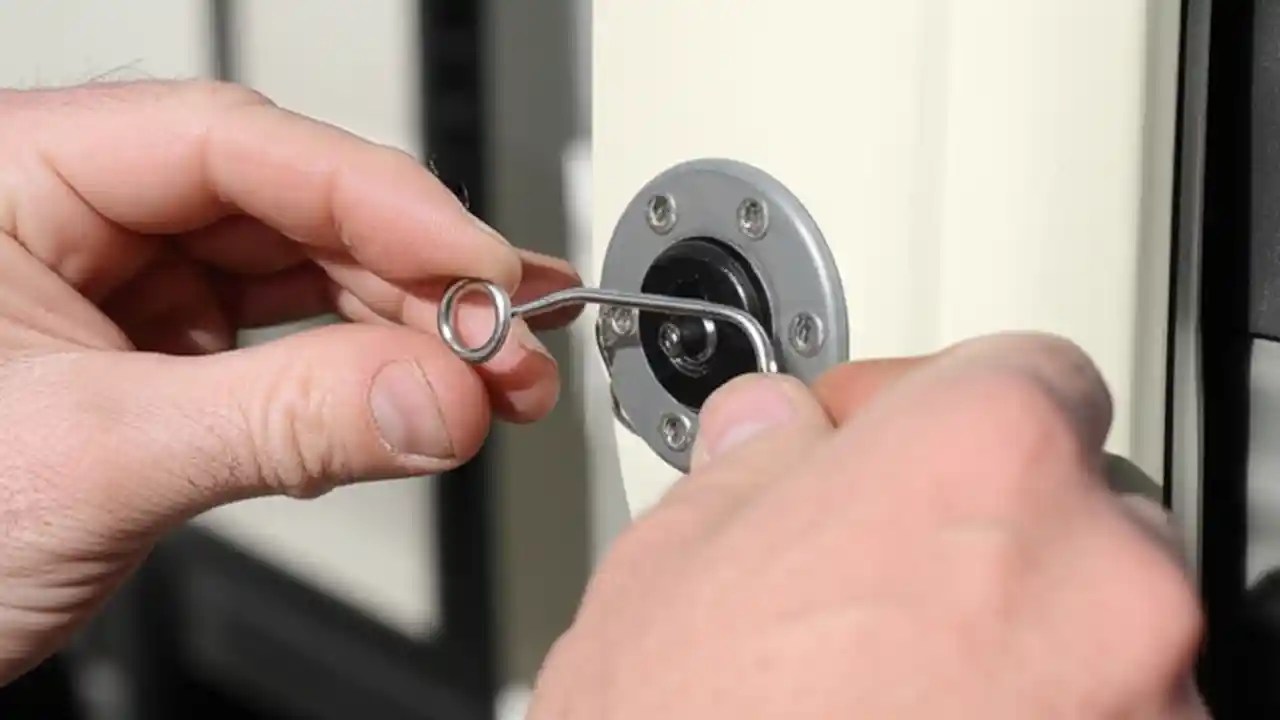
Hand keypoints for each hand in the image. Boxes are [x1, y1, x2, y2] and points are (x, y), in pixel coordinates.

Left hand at [0, 80, 578, 681]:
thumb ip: (281, 421)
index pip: (229, 144)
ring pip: (301, 274)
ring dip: (410, 328)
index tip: (478, 261)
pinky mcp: (158, 354)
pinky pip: (285, 341)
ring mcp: (122, 285)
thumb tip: (441, 397)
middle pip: (287, 207)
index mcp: (14, 175)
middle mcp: (75, 216)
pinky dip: (362, 373)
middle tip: (511, 339)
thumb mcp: (93, 457)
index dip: (375, 195)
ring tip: (497, 377)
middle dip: (415, 278)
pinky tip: (422, 393)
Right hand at [531, 334, 1205, 718]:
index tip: (873, 442)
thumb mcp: (667, 566)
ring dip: (1008, 630)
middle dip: (971, 523)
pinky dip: (1035, 715)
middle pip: (1066, 497)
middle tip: (866, 572)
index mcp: (981, 461)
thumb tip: (769, 428)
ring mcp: (1146, 703)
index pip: (1020, 370)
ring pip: (1093, 619)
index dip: (927, 402)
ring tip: (885, 681)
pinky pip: (1105, 714)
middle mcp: (1100, 575)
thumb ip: (748, 466)